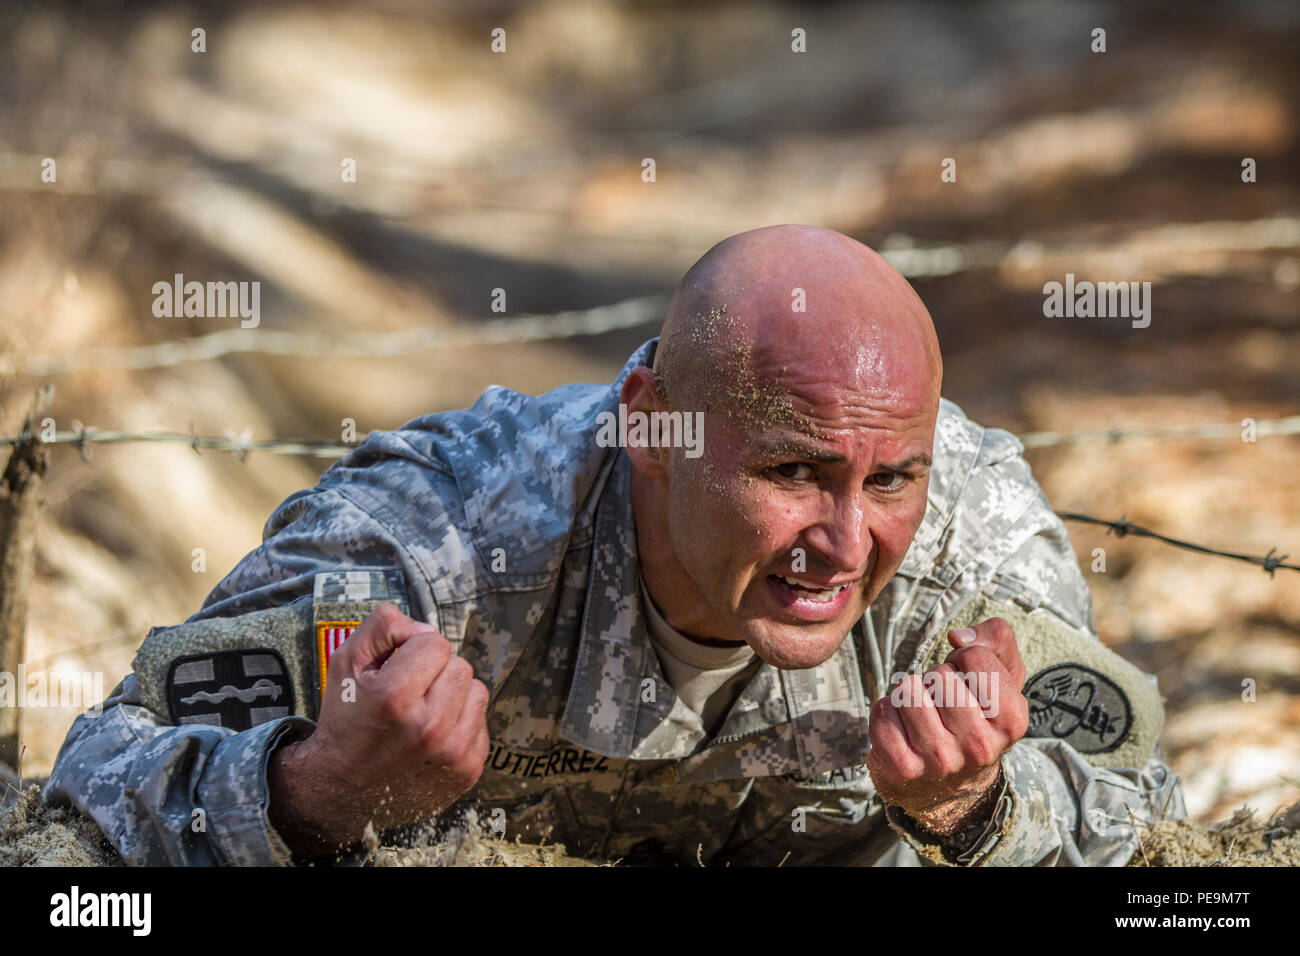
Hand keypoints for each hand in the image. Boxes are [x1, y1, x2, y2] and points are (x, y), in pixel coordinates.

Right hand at [268, 603, 489, 855]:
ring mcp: (451, 754)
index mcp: (395, 697)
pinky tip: (433, 737)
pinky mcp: (467, 772)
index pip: (435, 642)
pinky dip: (461, 725)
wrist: (341, 790)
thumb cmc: (346, 720)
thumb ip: (383, 626)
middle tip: (408, 695)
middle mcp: (428, 728)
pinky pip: (482, 724)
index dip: (414, 650)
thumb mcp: (346, 663)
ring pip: (477, 691)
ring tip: (422, 714)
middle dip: (435, 673)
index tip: (396, 670)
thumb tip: (423, 626)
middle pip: (460, 666)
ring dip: (453, 697)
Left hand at [867, 617, 1028, 835]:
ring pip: (907, 689)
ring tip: (924, 715)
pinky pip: (882, 711)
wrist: (951, 785)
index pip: (975, 656)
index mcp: (1012, 720)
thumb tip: (958, 636)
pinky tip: (904, 730)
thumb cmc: (976, 715)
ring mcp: (940, 760)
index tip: (968, 683)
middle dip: (936, 679)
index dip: (964, 660)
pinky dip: (888, 712)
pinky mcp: (902, 768)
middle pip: (939, 674)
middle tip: (943, 703)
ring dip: (911, 694)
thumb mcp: (1003, 675)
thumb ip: (996, 638)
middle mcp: (979, 746)